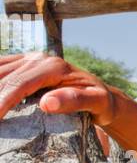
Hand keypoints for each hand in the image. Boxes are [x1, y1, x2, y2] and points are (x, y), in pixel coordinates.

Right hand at [0, 53, 117, 125]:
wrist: (101, 94)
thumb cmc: (100, 101)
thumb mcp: (96, 102)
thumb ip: (74, 101)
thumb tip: (47, 104)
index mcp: (53, 67)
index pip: (20, 84)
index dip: (3, 101)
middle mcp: (38, 59)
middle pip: (3, 77)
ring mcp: (29, 59)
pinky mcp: (23, 63)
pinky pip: (0, 68)